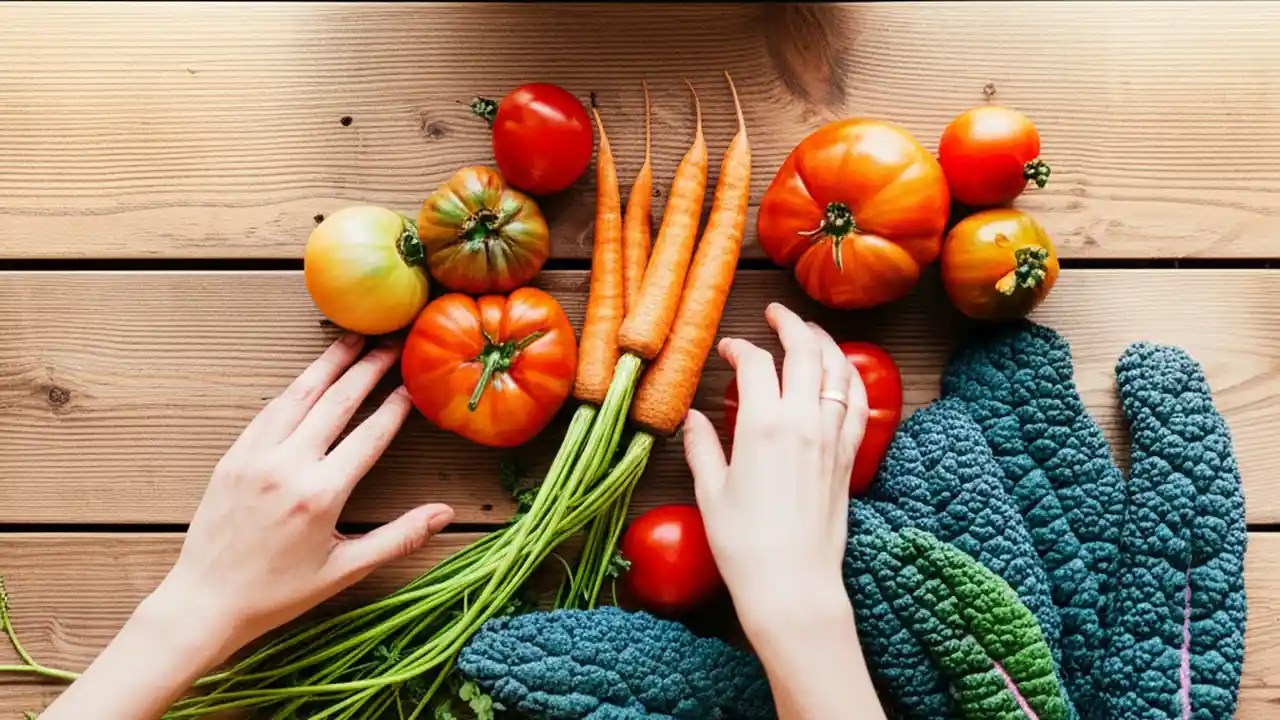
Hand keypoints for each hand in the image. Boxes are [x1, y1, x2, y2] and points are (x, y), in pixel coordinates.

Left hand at [41, 333, 453, 719]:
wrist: (205, 602)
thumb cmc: (278, 593)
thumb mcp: (346, 569)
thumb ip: (399, 537)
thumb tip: (444, 514)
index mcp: (321, 495)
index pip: (369, 435)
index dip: (394, 406)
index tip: (413, 383)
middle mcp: (287, 467)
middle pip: (336, 402)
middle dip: (367, 369)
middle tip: (391, 344)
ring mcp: (255, 457)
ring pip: (299, 395)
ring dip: (329, 364)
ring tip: (354, 339)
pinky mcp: (233, 456)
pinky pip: (269, 411)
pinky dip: (294, 388)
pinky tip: (311, 375)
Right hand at [684, 303, 866, 618]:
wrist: (793, 585)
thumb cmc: (744, 544)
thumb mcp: (710, 492)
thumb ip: (702, 447)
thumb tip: (691, 418)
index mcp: (763, 425)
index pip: (756, 364)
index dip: (740, 349)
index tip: (728, 351)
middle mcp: (804, 421)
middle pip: (805, 352)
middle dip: (790, 324)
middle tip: (775, 313)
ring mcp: (833, 437)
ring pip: (838, 370)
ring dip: (824, 343)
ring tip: (810, 332)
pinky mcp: (849, 457)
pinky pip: (859, 403)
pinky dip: (851, 377)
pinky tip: (842, 373)